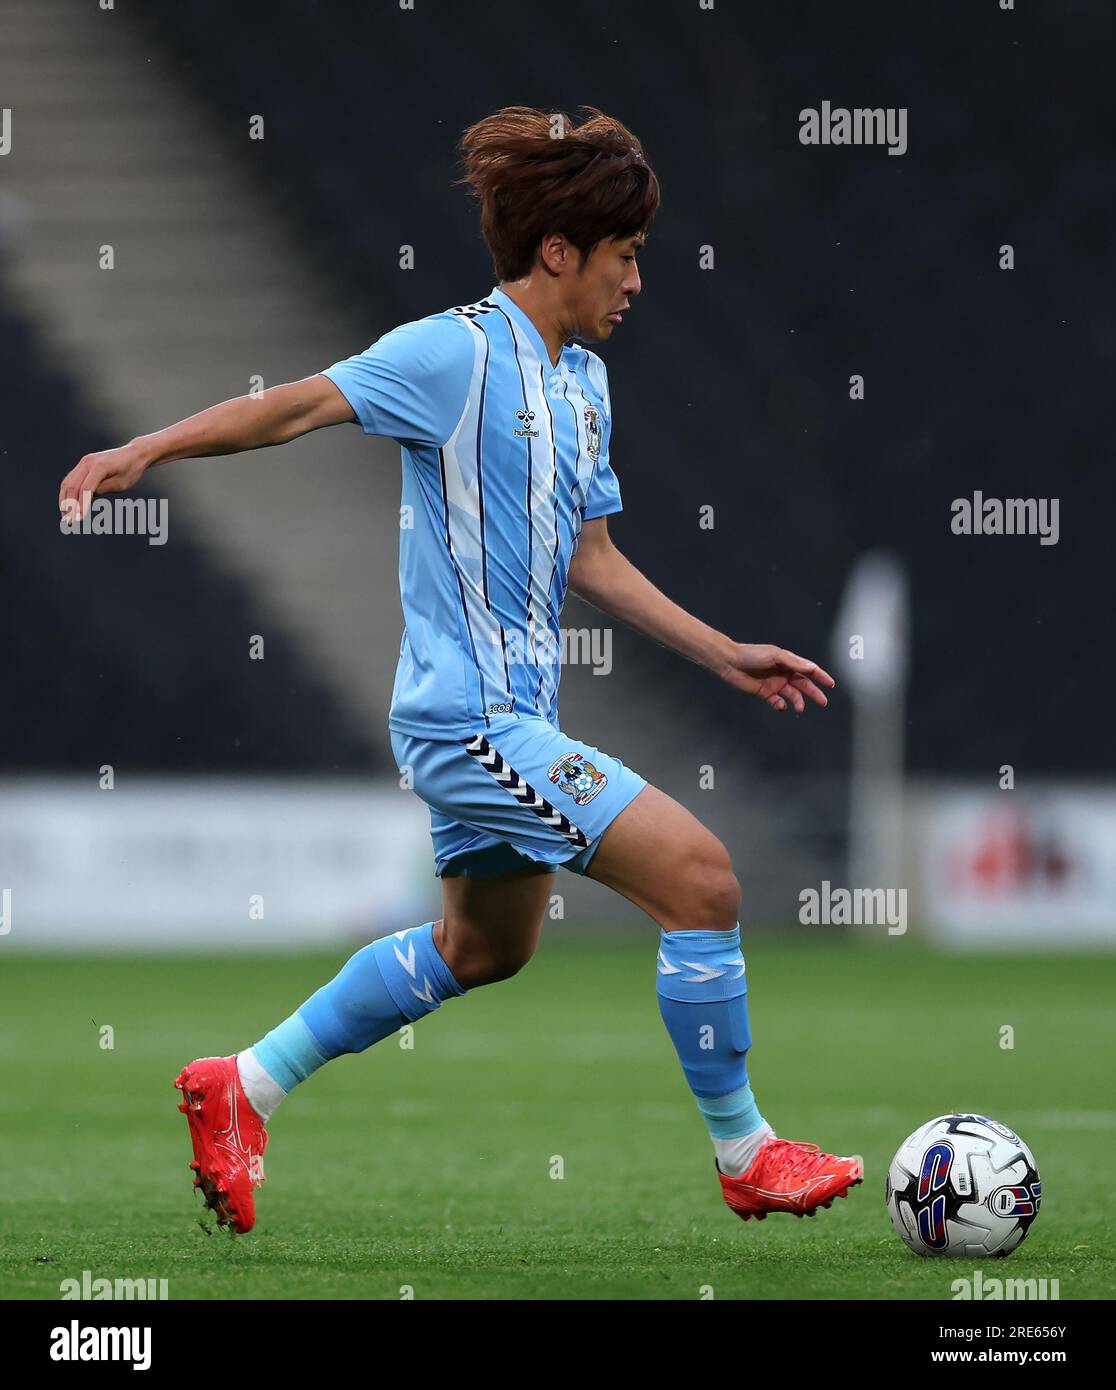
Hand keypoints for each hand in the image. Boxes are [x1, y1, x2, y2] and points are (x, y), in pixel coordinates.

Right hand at [59, 441, 150, 521]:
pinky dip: (67, 493)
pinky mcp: (83, 465)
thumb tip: (85, 498)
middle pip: (72, 486)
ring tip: (65, 516)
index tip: (77, 520)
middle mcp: (88, 462)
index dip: (80, 505)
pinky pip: (71, 479)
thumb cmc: (131, 471)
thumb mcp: (120, 484)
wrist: (134, 454)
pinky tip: (67, 506)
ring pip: (68, 482)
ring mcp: (84, 462)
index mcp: (99, 466)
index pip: (86, 489)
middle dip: (68, 505)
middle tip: (68, 522)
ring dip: (64, 500)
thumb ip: (103, 490)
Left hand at [716, 642, 835, 713]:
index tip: (831, 684)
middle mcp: (783, 673)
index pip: (808, 670)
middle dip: (814, 693)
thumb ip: (794, 663)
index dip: (821, 676)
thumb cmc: (752, 655)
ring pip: (792, 695)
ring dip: (798, 702)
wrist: (730, 662)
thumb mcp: (775, 656)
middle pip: (803, 685)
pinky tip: (780, 706)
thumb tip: (812, 668)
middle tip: (823, 702)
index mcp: (788, 662)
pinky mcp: (765, 692)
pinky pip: (777, 702)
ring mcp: (774, 683)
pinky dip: (781, 706)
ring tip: (799, 708)